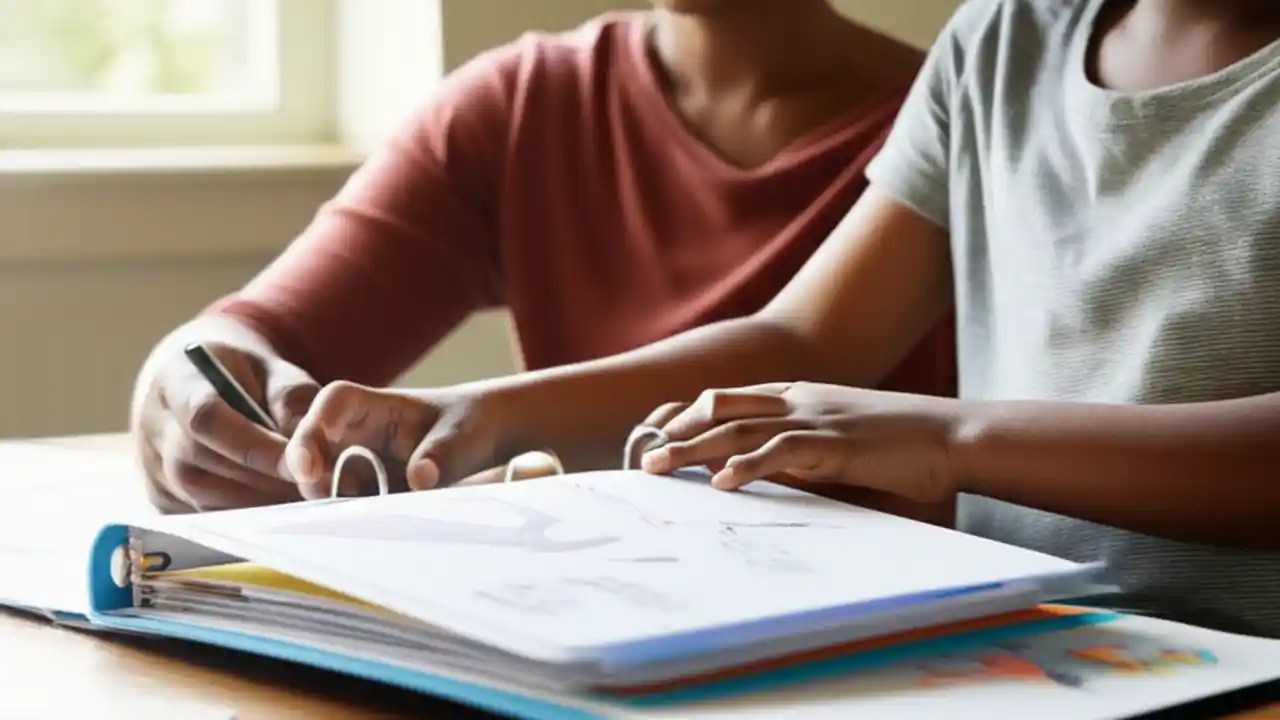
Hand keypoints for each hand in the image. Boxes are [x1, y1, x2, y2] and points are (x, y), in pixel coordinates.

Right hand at [135, 342, 319, 512]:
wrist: (200, 384)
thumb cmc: (245, 375)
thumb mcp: (272, 370)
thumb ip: (294, 401)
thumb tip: (310, 453)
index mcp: (177, 380)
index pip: (207, 419)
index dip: (255, 447)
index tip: (303, 465)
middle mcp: (154, 427)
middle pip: (205, 467)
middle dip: (266, 482)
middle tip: (316, 488)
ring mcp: (153, 467)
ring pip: (205, 501)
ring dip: (259, 505)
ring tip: (303, 497)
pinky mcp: (162, 499)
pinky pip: (205, 518)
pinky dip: (245, 519)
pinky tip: (278, 506)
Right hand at [284, 382, 516, 498]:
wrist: (486, 442)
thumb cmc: (472, 424)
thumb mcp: (464, 434)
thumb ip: (441, 454)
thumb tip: (419, 480)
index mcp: (375, 407)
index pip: (335, 402)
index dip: (316, 426)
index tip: (309, 462)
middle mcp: (356, 436)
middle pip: (313, 448)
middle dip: (310, 475)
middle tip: (327, 502)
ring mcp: (357, 467)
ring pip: (322, 484)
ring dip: (329, 505)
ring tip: (358, 521)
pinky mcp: (367, 496)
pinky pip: (345, 509)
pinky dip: (348, 521)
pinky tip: (366, 534)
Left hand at [638, 382, 966, 502]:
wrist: (953, 435)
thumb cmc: (902, 443)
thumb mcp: (840, 440)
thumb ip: (800, 450)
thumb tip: (765, 472)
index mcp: (800, 395)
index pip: (730, 398)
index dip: (689, 416)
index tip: (658, 436)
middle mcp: (799, 400)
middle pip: (720, 407)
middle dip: (678, 431)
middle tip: (644, 457)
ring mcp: (815, 418)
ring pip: (737, 426)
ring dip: (693, 449)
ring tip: (659, 467)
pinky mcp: (834, 443)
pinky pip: (780, 451)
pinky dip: (746, 465)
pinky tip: (720, 483)